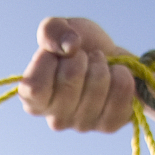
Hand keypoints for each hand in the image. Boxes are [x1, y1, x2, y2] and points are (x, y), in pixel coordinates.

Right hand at [19, 16, 137, 133]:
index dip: (49, 59)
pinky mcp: (109, 125)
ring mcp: (82, 125)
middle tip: (83, 59)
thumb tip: (69, 46)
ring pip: (98, 82)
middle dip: (81, 57)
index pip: (35, 86)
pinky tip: (115, 76)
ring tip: (99, 66)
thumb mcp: (60, 29)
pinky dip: (122, 73)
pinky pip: (121, 90)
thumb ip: (51, 30)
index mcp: (33, 100)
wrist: (112, 60)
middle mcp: (55, 119)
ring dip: (102, 64)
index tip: (58, 54)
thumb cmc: (79, 47)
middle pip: (70, 77)